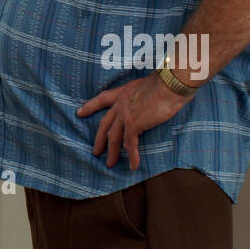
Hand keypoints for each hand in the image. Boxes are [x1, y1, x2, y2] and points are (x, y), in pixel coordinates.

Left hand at [76, 73, 190, 170]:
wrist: (169, 84)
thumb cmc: (167, 82)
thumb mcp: (150, 84)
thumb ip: (146, 94)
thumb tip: (154, 101)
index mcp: (123, 92)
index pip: (102, 99)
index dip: (90, 106)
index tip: (80, 113)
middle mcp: (121, 104)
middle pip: (105, 124)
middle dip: (99, 139)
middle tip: (95, 151)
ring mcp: (125, 115)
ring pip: (113, 137)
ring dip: (112, 152)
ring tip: (110, 164)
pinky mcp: (134, 124)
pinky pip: (130, 144)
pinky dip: (132, 156)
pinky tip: (133, 166)